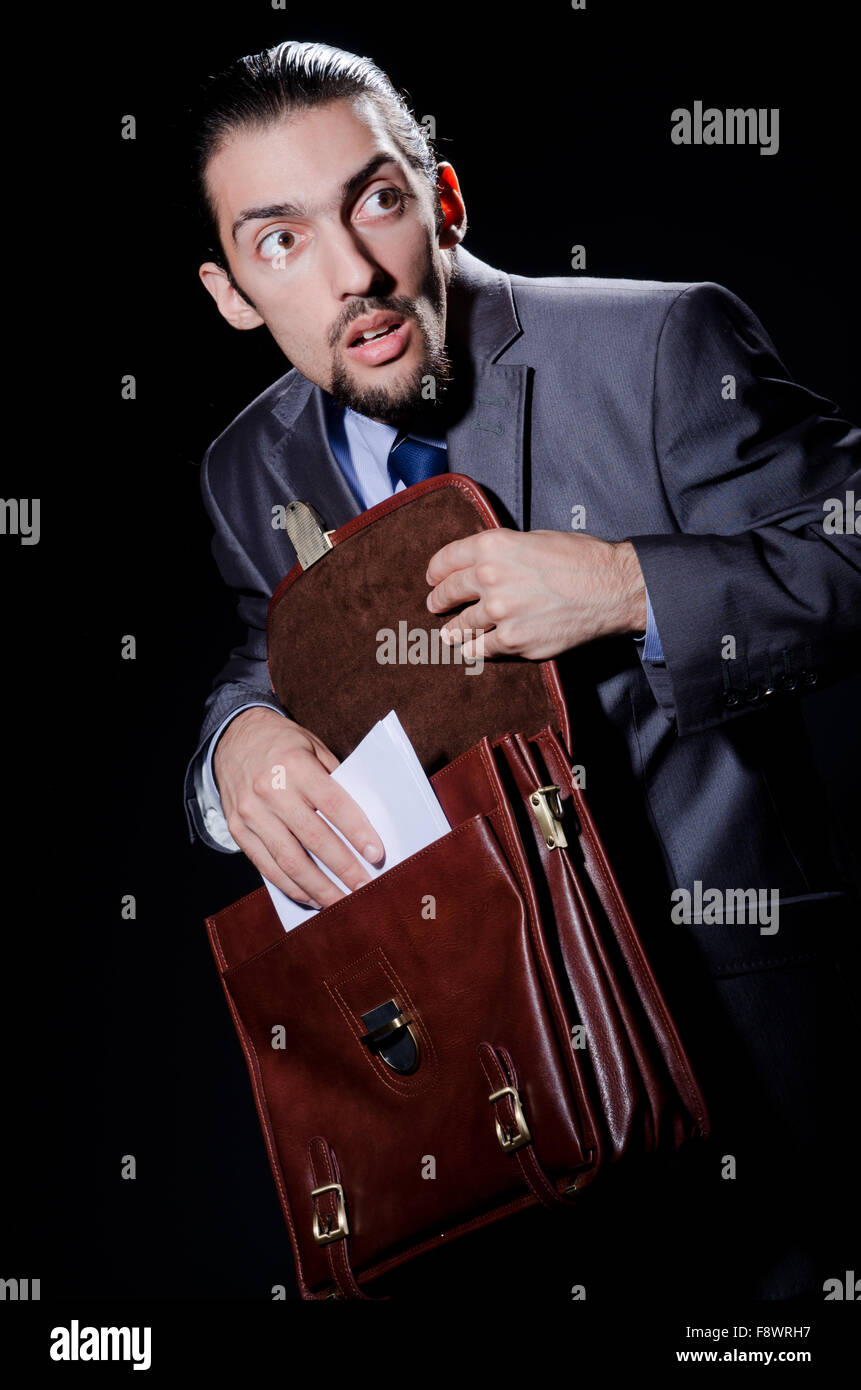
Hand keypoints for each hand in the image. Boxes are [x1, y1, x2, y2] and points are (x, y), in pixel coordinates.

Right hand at [212, 707, 384, 907]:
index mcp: (295, 765)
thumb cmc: (284, 744)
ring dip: (319, 887)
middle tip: (366, 888)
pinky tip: (312, 897)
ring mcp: (251, 813)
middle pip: (314, 839)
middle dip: (344, 868)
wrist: (233, 738)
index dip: (357, 832)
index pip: (333, 804)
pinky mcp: (237, 830)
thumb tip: (364, 823)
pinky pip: (266, 866)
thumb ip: (336, 781)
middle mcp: (271, 790)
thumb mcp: (314, 748)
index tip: (376, 855)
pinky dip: (291, 886)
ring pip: (289, 860)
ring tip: (342, 902)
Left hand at [425, 529, 646, 660]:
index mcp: (493, 546)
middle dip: (439, 600)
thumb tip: (482, 562)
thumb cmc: (580, 558)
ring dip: (452, 630)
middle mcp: (490, 577)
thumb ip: (502, 551)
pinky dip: (474, 649)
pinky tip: (470, 649)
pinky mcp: (514, 640)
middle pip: (449, 592)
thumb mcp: (534, 539)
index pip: (447, 560)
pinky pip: (483, 648)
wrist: (611, 588)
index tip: (432, 579)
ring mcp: (500, 612)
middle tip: (434, 605)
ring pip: (462, 625)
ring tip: (449, 633)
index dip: (435, 571)